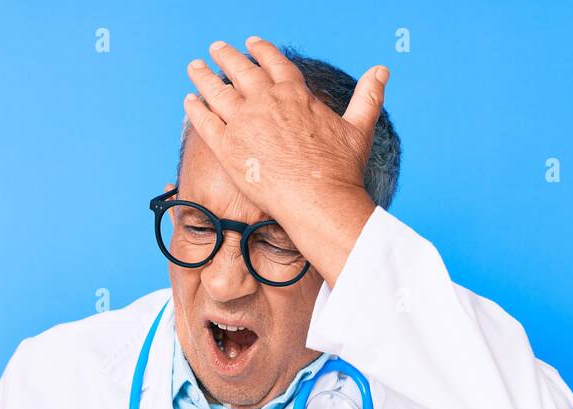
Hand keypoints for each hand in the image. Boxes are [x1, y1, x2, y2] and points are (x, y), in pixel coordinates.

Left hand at [183, 37, 388, 285]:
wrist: (319, 201)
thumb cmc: (341, 171)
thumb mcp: (360, 127)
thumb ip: (368, 96)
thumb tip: (382, 70)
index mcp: (295, 94)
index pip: (274, 63)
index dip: (262, 51)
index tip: (252, 43)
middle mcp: (266, 102)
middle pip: (241, 71)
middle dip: (227, 56)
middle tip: (216, 47)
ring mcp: (244, 123)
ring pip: (217, 91)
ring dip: (204, 76)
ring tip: (194, 67)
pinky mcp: (228, 148)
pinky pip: (205, 122)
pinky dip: (196, 110)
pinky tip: (189, 101)